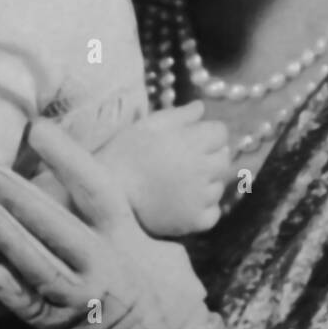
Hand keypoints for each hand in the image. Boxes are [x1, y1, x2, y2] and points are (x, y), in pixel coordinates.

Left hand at [0, 118, 208, 328]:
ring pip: (35, 262)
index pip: (94, 187)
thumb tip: (117, 201)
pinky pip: (30, 308)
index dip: (66, 156)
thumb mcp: (166, 254)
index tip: (38, 129)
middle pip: (52, 221)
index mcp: (127, 239)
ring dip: (4, 236)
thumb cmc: (175, 302)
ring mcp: (81, 298)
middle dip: (16, 194)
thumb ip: (136, 228)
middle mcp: (102, 264)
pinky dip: (10, 291)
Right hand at [98, 101, 231, 237]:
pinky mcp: (195, 221)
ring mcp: (200, 197)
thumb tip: (202, 106)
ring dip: (207, 182)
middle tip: (186, 162)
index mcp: (193, 142)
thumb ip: (179, 115)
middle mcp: (202, 169)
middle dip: (210, 156)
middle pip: (223, 158)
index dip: (208, 133)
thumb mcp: (148, 125)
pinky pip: (213, 212)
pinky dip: (204, 208)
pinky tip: (184, 203)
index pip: (221, 133)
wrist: (104, 194)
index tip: (193, 139)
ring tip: (180, 183)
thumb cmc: (124, 154)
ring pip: (219, 185)